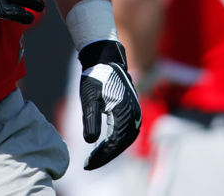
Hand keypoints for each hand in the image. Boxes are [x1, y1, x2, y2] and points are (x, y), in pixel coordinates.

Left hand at [79, 39, 141, 169]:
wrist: (106, 60)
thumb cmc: (96, 78)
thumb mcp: (89, 99)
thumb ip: (90, 120)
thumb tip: (90, 142)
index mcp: (124, 112)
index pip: (115, 143)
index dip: (101, 156)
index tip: (87, 164)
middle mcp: (133, 113)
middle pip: (123, 143)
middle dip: (107, 155)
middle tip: (90, 164)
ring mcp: (135, 111)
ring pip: (127, 138)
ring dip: (113, 149)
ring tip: (97, 157)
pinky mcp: (133, 109)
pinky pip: (128, 130)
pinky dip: (118, 140)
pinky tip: (106, 144)